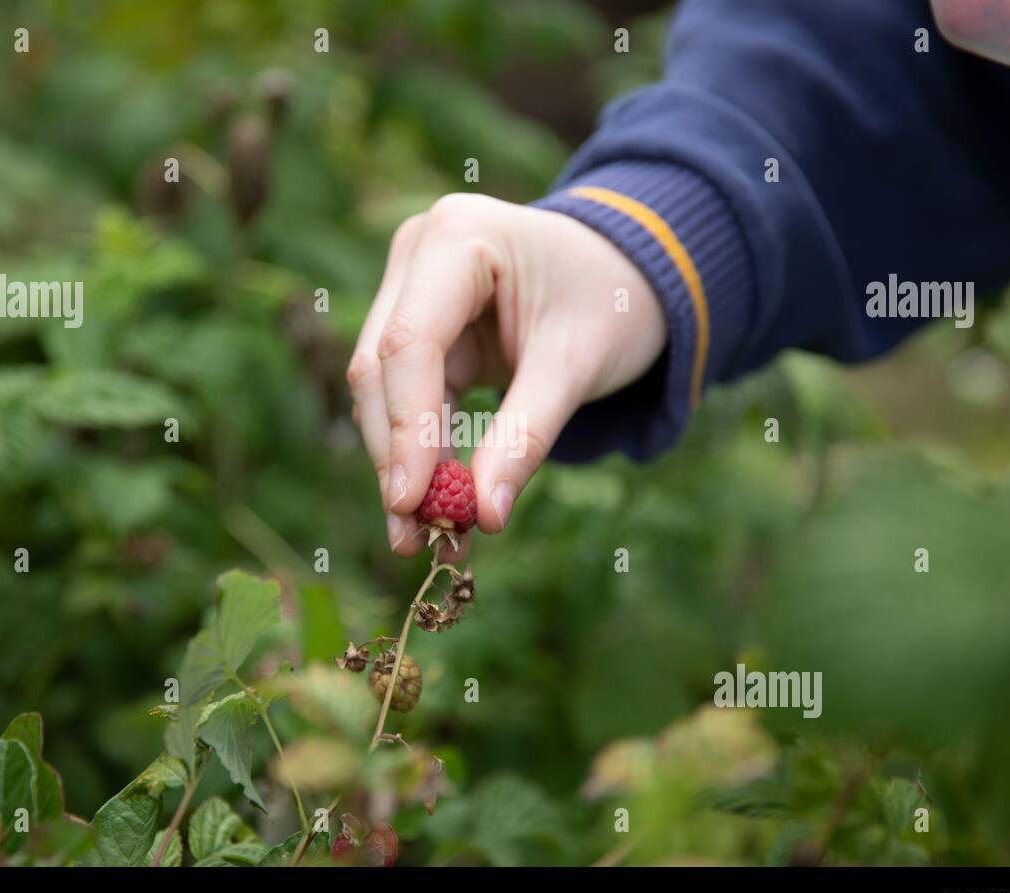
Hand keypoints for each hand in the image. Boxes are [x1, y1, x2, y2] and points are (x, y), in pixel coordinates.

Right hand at [347, 193, 664, 554]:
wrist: (628, 270)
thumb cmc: (610, 300)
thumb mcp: (577, 364)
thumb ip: (527, 435)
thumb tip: (486, 516)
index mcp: (458, 236)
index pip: (409, 343)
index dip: (406, 429)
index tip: (410, 504)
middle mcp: (418, 254)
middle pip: (381, 370)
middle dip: (397, 458)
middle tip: (416, 539)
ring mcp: (410, 288)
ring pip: (382, 391)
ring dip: (402, 465)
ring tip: (430, 537)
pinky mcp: (418, 327)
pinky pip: (406, 398)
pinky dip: (420, 453)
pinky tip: (437, 506)